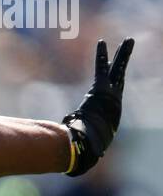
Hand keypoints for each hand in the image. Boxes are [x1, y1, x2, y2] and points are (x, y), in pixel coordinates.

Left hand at [63, 38, 133, 176]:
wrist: (90, 143)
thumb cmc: (88, 144)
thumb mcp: (87, 139)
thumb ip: (82, 141)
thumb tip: (66, 156)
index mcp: (111, 108)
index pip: (114, 91)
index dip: (113, 83)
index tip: (114, 75)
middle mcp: (114, 99)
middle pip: (119, 76)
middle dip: (124, 61)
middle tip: (129, 45)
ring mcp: (111, 94)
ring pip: (118, 69)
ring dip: (123, 53)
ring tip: (129, 39)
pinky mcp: (101, 91)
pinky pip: (101, 70)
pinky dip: (101, 56)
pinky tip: (101, 42)